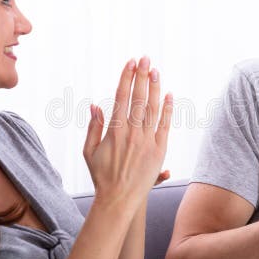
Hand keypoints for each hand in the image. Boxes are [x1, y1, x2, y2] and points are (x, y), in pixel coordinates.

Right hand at [83, 57, 172, 208]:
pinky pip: (164, 125)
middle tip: (145, 58)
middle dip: (142, 76)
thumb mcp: (89, 151)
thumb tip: (95, 105)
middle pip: (139, 98)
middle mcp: (132, 133)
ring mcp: (147, 141)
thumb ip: (93, 127)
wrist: (119, 199)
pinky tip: (168, 95)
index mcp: (115, 131)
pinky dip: (167, 109)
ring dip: (154, 88)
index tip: (130, 63)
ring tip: (155, 70)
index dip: (126, 78)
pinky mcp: (159, 150)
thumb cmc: (101, 175)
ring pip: (152, 108)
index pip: (122, 97)